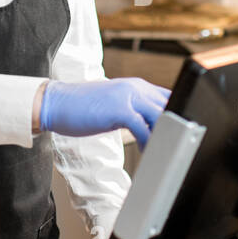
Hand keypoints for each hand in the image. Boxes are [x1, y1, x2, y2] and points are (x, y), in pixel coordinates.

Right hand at [39, 78, 170, 147]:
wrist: (56, 102)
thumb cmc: (82, 107)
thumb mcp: (114, 103)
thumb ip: (134, 109)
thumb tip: (150, 126)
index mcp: (137, 86)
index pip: (169, 97)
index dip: (178, 114)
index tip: (181, 134)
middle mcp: (136, 88)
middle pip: (169, 106)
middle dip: (176, 127)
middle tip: (178, 148)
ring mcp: (128, 97)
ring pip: (161, 115)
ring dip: (166, 135)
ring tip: (165, 152)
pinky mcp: (119, 110)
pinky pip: (144, 128)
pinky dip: (149, 142)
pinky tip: (147, 153)